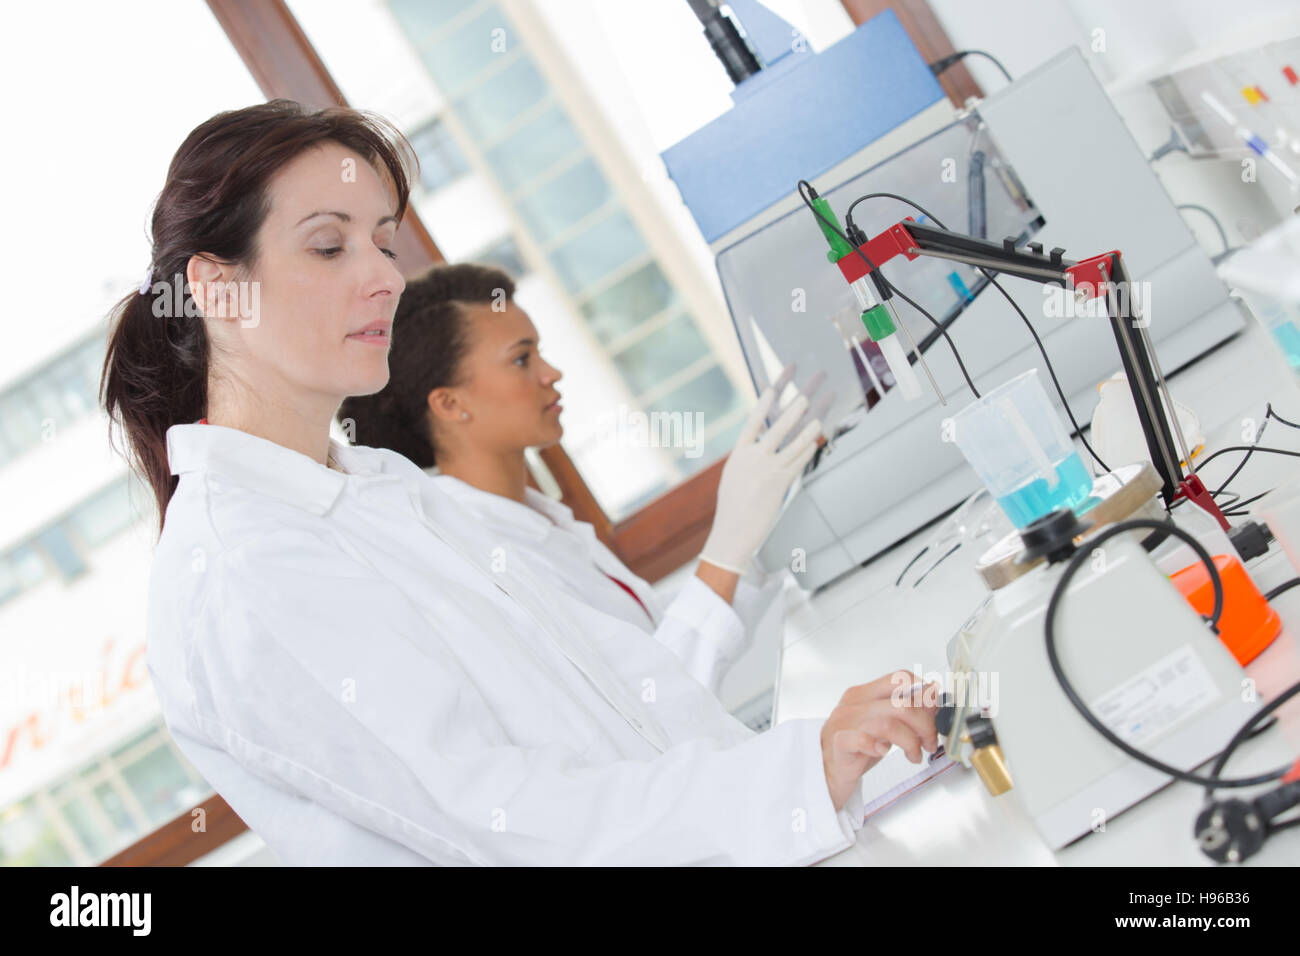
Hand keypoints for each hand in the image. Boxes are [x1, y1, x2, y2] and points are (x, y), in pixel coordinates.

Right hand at [698, 385, 821, 573]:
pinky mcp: (781, 483)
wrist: (733, 531)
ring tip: (818, 418)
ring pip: (794, 444)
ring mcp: (768, 470)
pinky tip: (814, 442)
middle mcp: (753, 459)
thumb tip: (759, 446)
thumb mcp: (734, 475)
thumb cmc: (733, 505)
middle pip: (778, 428)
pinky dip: (808, 450)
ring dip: (809, 429)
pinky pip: (799, 462)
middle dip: (794, 410)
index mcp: (738, 454)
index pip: (752, 422)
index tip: (772, 388)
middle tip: (805, 396)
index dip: (763, 404)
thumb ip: (747, 458)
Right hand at [821, 671, 940, 810]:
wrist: (825, 772)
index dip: (924, 693)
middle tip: (928, 742)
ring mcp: (844, 723)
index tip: (935, 712)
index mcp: (864, 694)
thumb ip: (903, 712)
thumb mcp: (882, 725)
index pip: (900, 678)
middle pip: (901, 704)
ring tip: (914, 755)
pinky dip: (877, 746)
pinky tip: (883, 752)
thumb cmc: (855, 749)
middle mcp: (854, 704)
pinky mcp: (839, 745)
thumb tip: (933, 702)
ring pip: (888, 723)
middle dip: (925, 725)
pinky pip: (860, 738)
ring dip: (911, 742)